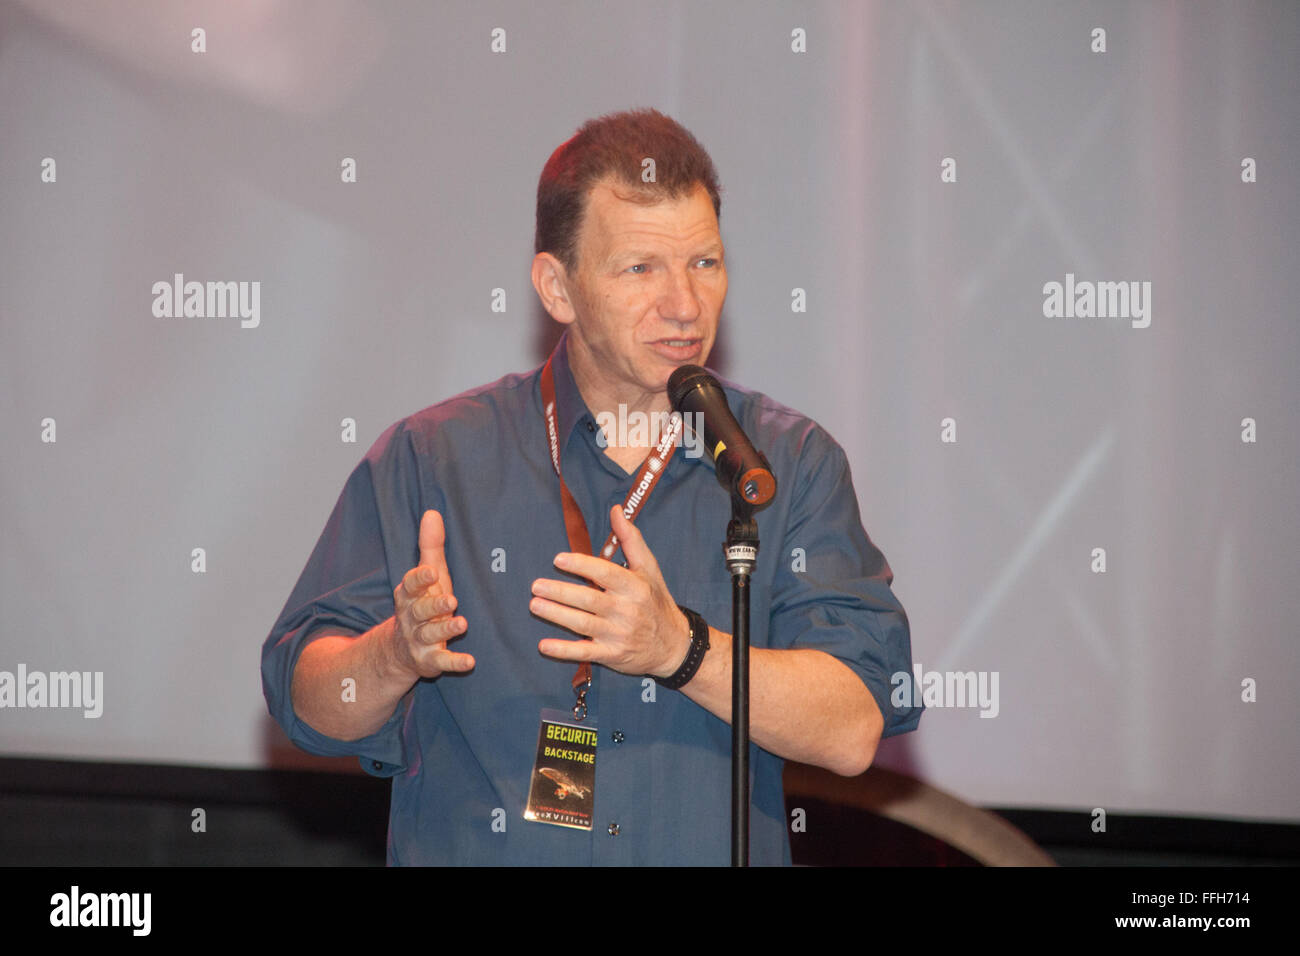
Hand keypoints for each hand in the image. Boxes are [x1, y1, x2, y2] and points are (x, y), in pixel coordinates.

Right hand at [388, 509, 472, 678]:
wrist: (402, 649)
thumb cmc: (423, 602)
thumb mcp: (428, 576)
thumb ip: (430, 546)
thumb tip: (432, 512)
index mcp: (409, 594)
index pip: (410, 585)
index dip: (420, 579)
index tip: (431, 572)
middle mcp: (411, 617)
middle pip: (419, 610)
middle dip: (433, 606)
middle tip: (451, 600)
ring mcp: (419, 640)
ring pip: (429, 634)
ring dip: (445, 629)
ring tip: (462, 624)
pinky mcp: (430, 660)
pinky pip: (442, 661)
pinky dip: (455, 662)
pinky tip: (470, 662)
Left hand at [532, 506, 690, 677]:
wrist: (673, 645)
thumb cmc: (656, 601)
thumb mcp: (649, 568)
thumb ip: (631, 539)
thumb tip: (616, 510)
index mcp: (634, 587)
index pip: (605, 573)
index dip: (581, 565)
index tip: (558, 559)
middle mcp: (626, 610)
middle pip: (588, 599)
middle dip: (560, 592)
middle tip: (536, 585)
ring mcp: (618, 634)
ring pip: (582, 624)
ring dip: (557, 615)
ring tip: (535, 605)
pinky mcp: (611, 655)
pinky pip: (584, 653)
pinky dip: (564, 650)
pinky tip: (544, 645)